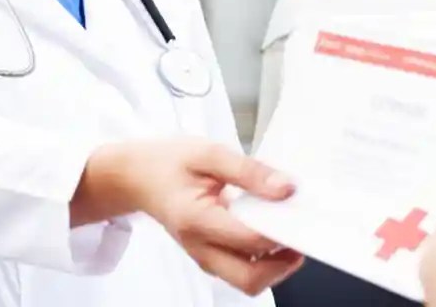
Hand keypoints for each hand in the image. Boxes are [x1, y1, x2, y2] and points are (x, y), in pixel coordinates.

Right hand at [86, 138, 304, 295]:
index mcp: (196, 220)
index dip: (281, 229)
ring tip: (284, 232)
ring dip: (274, 265)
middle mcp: (199, 247)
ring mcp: (203, 256)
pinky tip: (266, 232)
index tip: (299, 209)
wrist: (136, 176)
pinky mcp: (208, 257)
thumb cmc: (167, 163)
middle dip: (283, 264)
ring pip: (248, 282)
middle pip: (251, 279)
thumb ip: (249, 171)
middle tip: (298, 235)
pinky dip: (261, 260)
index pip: (250, 240)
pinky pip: (241, 271)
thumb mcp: (208, 153)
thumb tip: (286, 188)